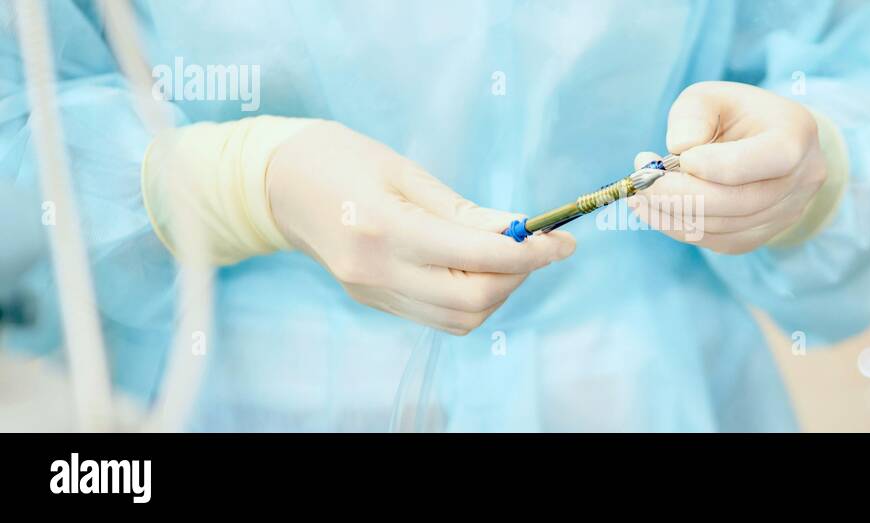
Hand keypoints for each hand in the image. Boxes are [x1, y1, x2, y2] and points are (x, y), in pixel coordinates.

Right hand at [266, 121, 574, 334]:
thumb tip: (518, 231)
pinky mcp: (371, 300)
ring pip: (459, 319)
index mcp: (384, 228)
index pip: (477, 257)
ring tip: (510, 257)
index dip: (530, 254)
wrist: (273, 182)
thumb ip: (462, 209)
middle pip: (474, 300)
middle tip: (541, 248)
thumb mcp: (403, 170)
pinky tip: (478, 269)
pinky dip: (472, 301)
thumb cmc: (339, 158)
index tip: (562, 241)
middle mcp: (376, 271)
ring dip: (499, 292)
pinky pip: (438, 317)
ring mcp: (371, 292)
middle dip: (520, 277)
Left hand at [633, 81, 825, 253]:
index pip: (769, 159)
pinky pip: (719, 241)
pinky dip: (681, 228)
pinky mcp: (763, 235)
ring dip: (675, 213)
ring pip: (727, 227)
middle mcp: (801, 179)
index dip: (721, 165)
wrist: (764, 143)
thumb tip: (679, 148)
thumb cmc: (735, 115)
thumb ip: (693, 114)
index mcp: (796, 134)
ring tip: (639, 194)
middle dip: (683, 194)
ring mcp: (786, 213)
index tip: (679, 158)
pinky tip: (654, 210)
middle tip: (642, 181)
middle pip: (742, 202)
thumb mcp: (712, 96)